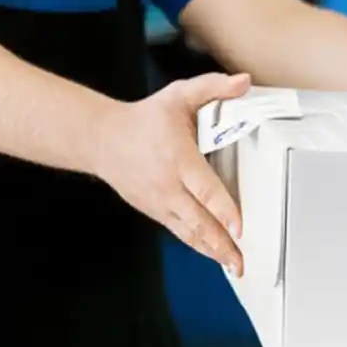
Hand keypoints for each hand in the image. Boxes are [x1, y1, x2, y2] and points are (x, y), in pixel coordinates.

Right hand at [95, 72, 250, 275]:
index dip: (222, 210)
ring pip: (189, 232)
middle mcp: (168, 185)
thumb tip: (244, 81)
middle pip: (198, 221)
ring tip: (234, 265)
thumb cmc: (145, 118)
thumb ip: (213, 88)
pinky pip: (179, 231)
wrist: (102, 139)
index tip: (239, 228)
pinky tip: (215, 255)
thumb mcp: (179, 95)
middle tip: (242, 261)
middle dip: (221, 243)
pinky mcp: (154, 211)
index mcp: (178, 158)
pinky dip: (198, 245)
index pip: (204, 189)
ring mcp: (159, 202)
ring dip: (212, 251)